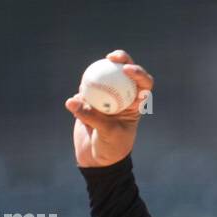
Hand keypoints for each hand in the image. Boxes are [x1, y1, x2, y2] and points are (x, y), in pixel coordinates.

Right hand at [64, 49, 153, 167]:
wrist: (97, 158)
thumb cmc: (111, 148)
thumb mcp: (107, 134)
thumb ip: (93, 117)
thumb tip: (73, 101)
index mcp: (135, 104)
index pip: (143, 84)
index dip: (139, 73)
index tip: (127, 70)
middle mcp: (122, 96)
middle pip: (124, 72)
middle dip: (121, 59)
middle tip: (111, 57)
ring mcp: (106, 96)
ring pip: (102, 77)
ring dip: (95, 76)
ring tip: (85, 86)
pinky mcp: (89, 100)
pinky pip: (84, 91)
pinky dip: (79, 94)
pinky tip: (75, 101)